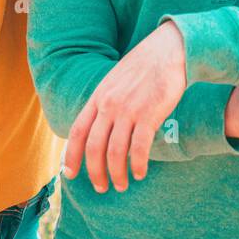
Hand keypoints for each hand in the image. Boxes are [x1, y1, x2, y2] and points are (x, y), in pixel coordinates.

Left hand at [64, 22, 187, 192]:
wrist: (168, 50)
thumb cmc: (144, 66)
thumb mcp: (115, 80)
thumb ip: (106, 102)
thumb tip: (103, 128)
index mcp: (98, 97)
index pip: (77, 131)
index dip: (71, 155)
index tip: (70, 174)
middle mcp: (109, 105)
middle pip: (93, 147)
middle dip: (95, 172)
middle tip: (101, 188)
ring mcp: (128, 110)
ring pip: (115, 152)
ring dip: (117, 174)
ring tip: (122, 185)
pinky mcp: (149, 114)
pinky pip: (139, 148)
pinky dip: (138, 165)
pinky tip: (140, 173)